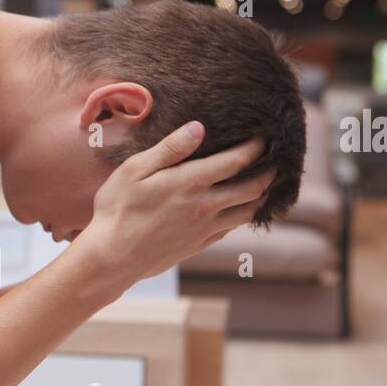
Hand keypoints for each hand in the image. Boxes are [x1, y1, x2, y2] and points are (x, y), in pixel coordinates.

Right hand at [72, 121, 271, 289]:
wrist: (112, 258)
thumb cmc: (117, 210)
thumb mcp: (134, 171)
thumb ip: (169, 149)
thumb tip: (198, 127)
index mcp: (191, 182)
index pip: (237, 161)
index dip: (255, 147)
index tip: (263, 137)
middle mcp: (205, 206)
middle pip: (252, 188)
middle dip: (268, 173)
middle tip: (274, 161)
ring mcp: (204, 228)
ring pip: (247, 212)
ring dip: (260, 197)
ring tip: (264, 185)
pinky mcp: (198, 245)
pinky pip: (231, 228)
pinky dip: (242, 216)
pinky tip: (238, 210)